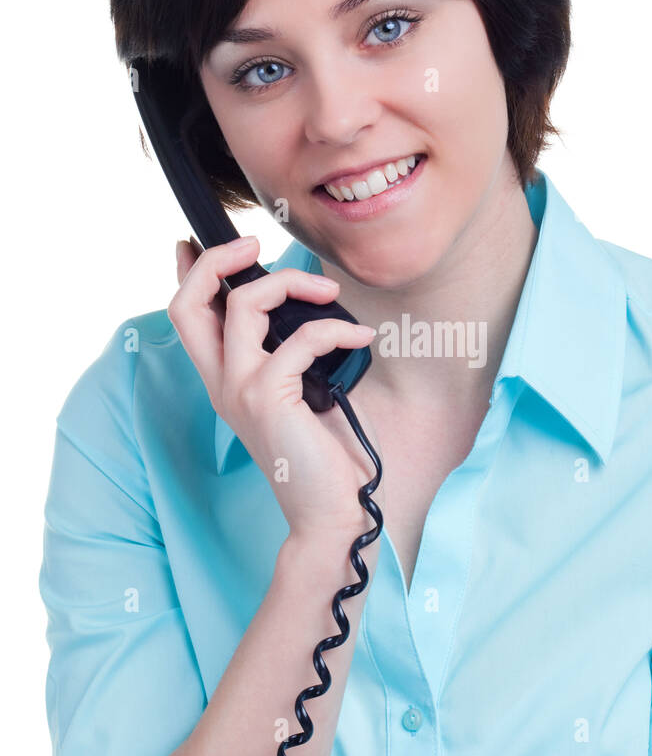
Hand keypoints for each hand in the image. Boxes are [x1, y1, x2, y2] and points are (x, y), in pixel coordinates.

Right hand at [169, 233, 381, 543]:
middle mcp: (222, 383)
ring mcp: (241, 390)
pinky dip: (335, 329)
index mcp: (225, 381)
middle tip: (254, 245)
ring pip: (241, 305)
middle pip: (186, 303)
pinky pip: (299, 338)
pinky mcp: (270, 398)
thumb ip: (288, 355)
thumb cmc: (322, 457)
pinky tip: (360, 339)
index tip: (198, 242)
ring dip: (289, 283)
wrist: (330, 513)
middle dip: (216, 260)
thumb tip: (303, 312)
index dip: (189, 273)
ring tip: (328, 292)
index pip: (186, 317)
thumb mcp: (299, 395)